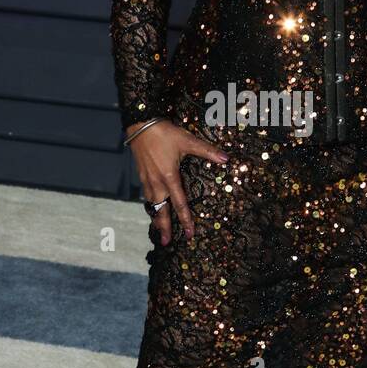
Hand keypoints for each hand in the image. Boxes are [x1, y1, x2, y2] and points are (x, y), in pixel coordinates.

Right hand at [125, 120, 228, 244]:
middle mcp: (157, 183)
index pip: (179, 204)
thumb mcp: (187, 141)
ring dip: (156, 218)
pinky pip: (146, 196)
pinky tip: (152, 207)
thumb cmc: (164, 133)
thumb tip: (226, 158)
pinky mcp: (142, 175)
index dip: (185, 220)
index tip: (189, 234)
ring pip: (152, 205)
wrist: (140, 125)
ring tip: (159, 229)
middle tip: (166, 243)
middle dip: (163, 228)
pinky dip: (150, 206)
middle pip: (160, 211)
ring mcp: (147, 180)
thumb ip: (207, 151)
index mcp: (169, 178)